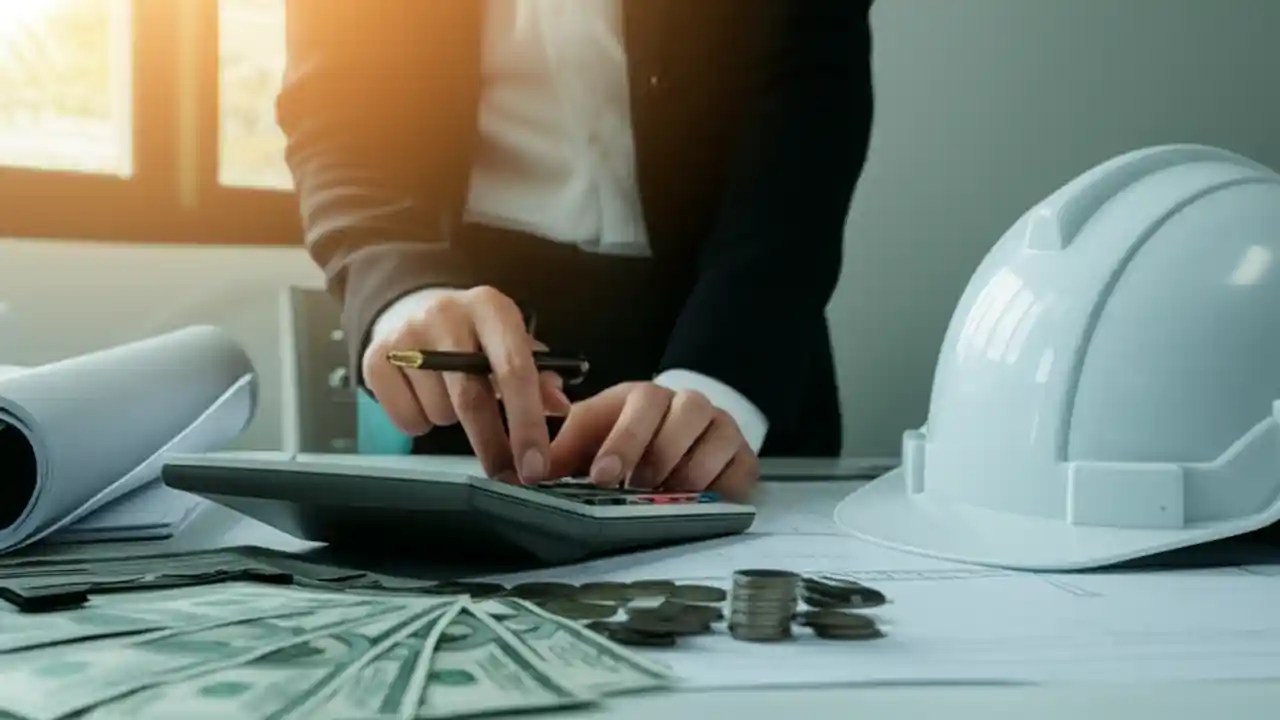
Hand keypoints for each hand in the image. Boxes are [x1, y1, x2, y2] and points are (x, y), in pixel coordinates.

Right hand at [361, 286, 571, 482]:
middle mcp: (446, 315)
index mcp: (490, 308)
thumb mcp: (511, 340)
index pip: (514, 370)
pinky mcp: (374, 359)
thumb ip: (539, 374)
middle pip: (472, 400)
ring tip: (453, 397)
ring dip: (454, 424)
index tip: (535, 465)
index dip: (527, 423)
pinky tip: (425, 396)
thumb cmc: (473, 333)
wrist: (409, 307)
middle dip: (493, 446)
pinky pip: (407, 420)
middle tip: (506, 473)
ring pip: (440, 413)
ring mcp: (405, 337)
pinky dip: (422, 423)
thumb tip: (559, 408)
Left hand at [548, 382, 759, 501]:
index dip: (622, 440)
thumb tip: (527, 473)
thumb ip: (562, 452)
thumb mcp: (592, 437)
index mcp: (644, 397)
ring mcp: (720, 429)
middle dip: (657, 455)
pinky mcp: (743, 458)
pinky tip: (700, 505)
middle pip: (683, 417)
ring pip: (716, 442)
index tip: (603, 475)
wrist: (682, 438)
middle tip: (637, 487)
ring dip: (689, 474)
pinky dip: (721, 490)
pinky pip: (740, 471)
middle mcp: (688, 405)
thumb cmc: (627, 439)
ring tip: (666, 498)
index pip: (638, 406)